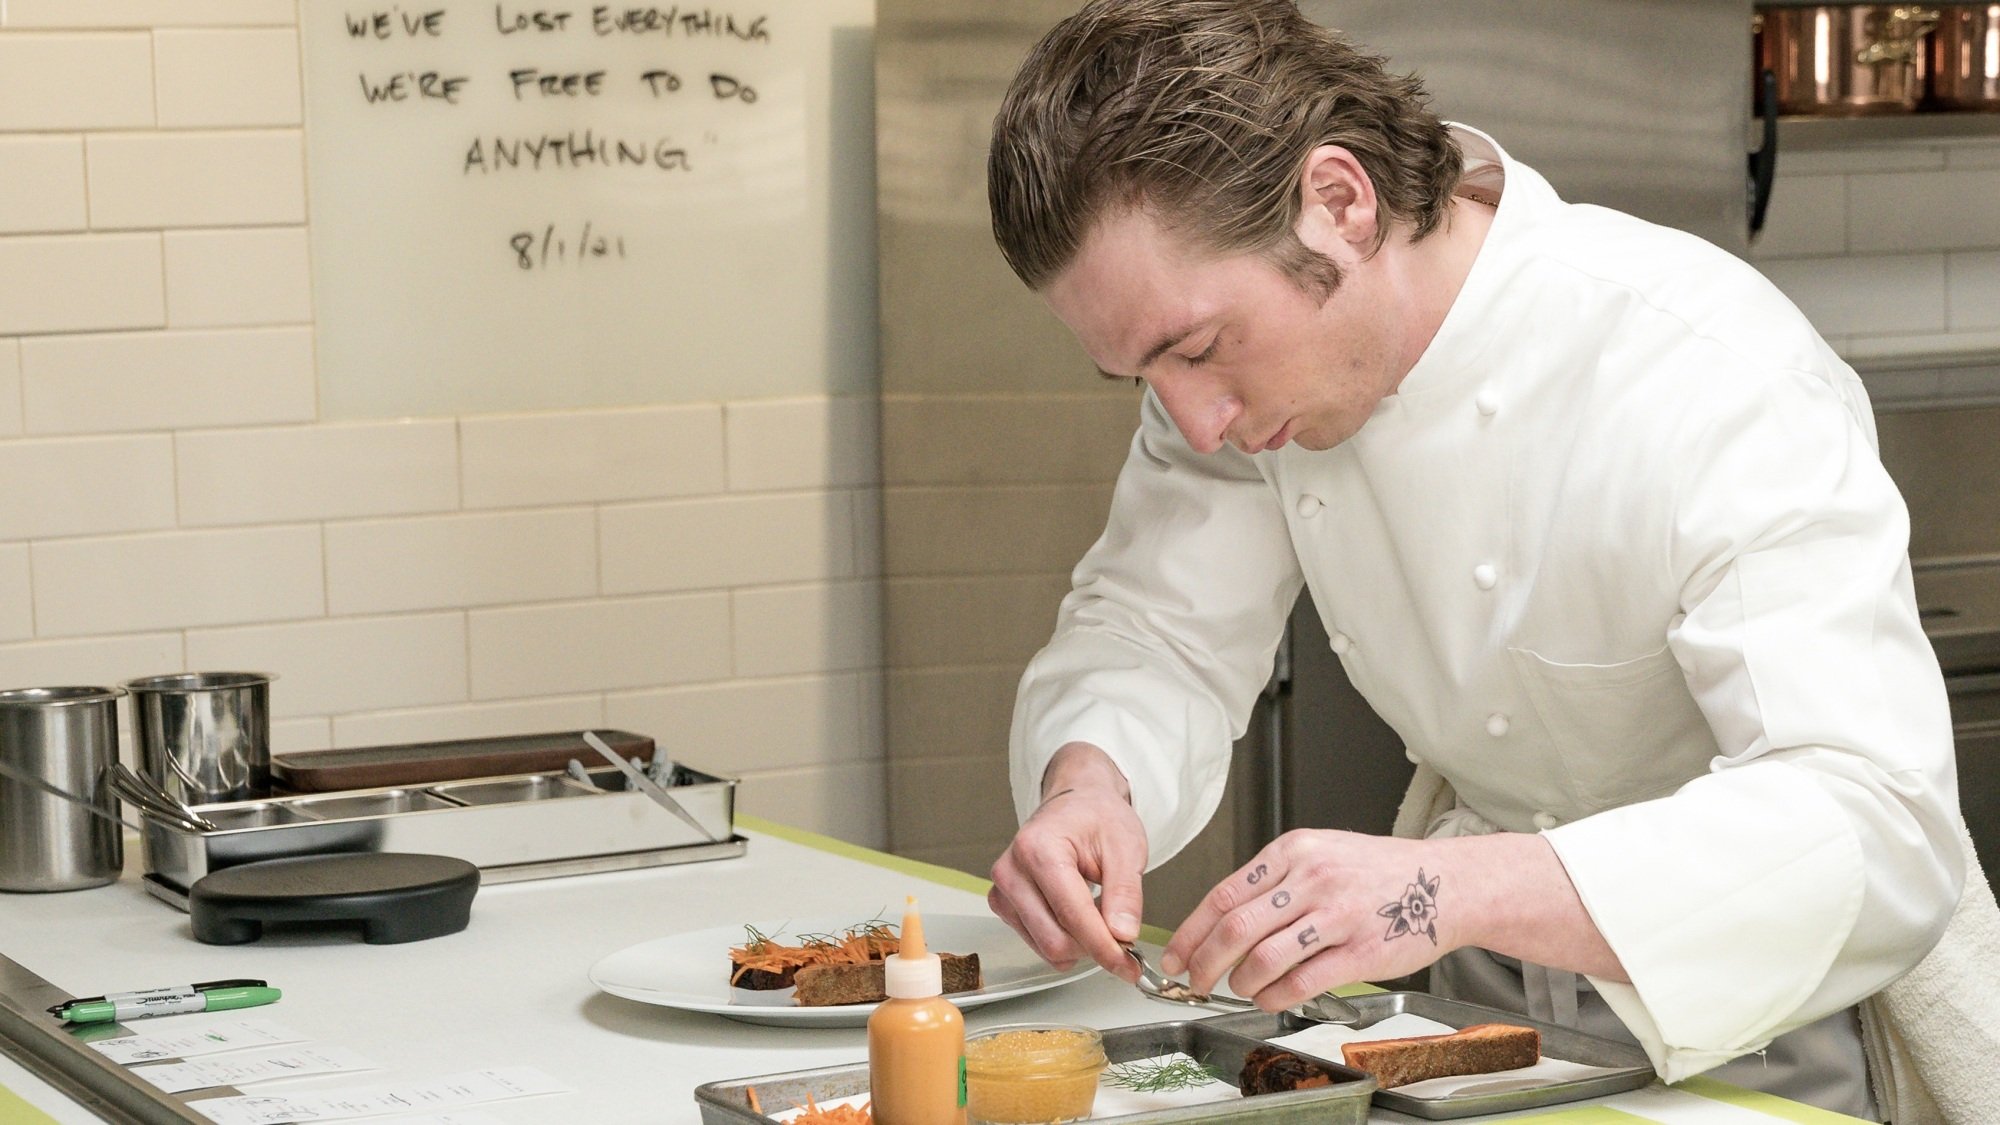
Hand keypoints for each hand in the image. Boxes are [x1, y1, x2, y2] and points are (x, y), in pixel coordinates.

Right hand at [988, 743, 1147, 980]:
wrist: (1075, 803)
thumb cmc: (1098, 818)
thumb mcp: (1126, 848)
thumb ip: (1125, 893)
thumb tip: (1122, 935)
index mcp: (1039, 849)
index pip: (1072, 916)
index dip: (1105, 948)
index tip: (1130, 965)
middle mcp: (1011, 870)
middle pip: (1054, 940)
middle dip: (1094, 949)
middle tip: (1123, 940)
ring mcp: (1002, 889)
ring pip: (1045, 947)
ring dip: (1080, 945)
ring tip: (1101, 916)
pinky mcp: (1003, 904)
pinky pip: (1037, 942)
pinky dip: (1065, 939)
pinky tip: (1080, 917)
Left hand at [1162, 829, 1457, 1009]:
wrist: (1444, 882)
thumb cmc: (1378, 871)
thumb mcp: (1320, 852)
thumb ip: (1275, 880)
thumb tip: (1222, 919)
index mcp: (1293, 850)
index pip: (1224, 894)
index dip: (1192, 931)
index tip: (1177, 954)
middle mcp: (1311, 878)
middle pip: (1235, 928)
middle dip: (1205, 962)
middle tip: (1196, 980)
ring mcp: (1337, 915)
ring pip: (1264, 958)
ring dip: (1241, 982)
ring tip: (1240, 988)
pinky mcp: (1360, 952)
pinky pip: (1301, 982)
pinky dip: (1274, 997)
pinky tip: (1270, 998)